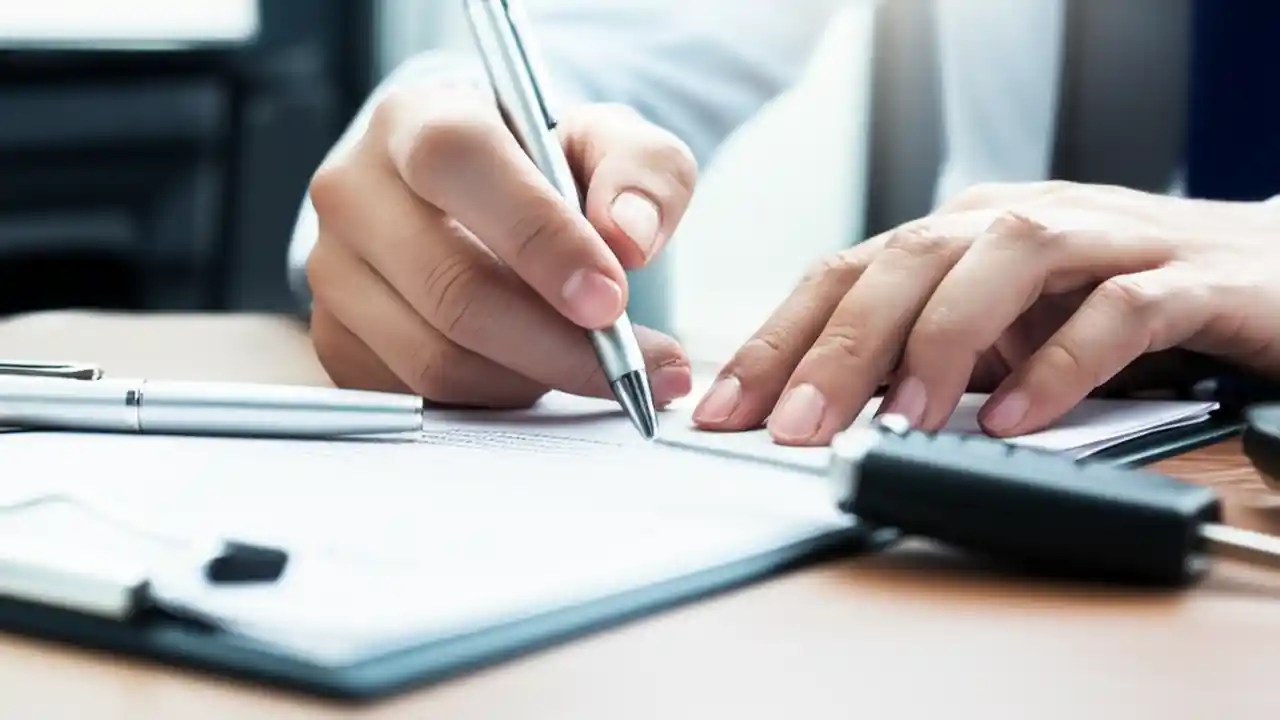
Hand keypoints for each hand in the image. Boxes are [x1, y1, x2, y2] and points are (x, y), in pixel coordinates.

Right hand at [305, 79, 697, 406]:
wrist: (477, 206)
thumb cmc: (542, 171)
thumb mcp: (609, 146)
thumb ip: (641, 174)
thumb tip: (629, 239)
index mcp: (415, 121)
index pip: (457, 164)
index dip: (537, 237)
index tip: (608, 299)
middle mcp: (354, 193)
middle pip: (450, 286)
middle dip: (557, 343)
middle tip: (632, 367)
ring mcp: (332, 273)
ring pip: (437, 357)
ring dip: (534, 377)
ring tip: (592, 365)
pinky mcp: (333, 341)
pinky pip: (422, 398)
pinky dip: (495, 399)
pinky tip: (535, 372)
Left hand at [693, 181, 1279, 445]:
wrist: (1275, 278)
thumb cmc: (1123, 303)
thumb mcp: (1002, 333)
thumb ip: (925, 359)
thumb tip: (826, 413)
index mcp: (963, 234)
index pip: (848, 272)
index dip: (779, 338)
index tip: (727, 409)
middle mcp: (1020, 223)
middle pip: (905, 262)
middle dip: (835, 346)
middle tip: (788, 426)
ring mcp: (1105, 242)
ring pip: (1001, 262)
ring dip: (937, 343)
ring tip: (897, 420)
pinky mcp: (1187, 279)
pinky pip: (1117, 311)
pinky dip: (1060, 362)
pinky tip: (1014, 416)